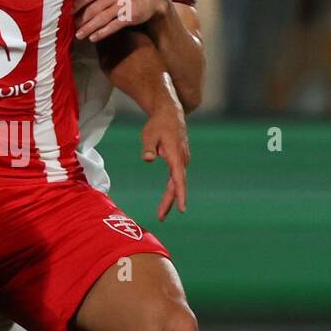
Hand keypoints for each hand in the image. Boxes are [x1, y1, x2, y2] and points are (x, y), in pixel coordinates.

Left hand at [74, 0, 167, 41]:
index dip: (77, 4)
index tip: (67, 12)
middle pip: (93, 9)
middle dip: (81, 19)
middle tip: (71, 28)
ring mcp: (122, 6)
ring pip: (101, 18)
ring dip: (89, 28)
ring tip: (79, 35)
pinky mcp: (129, 16)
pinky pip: (113, 26)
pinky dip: (102, 32)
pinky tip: (94, 38)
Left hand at [141, 99, 188, 220]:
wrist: (170, 113)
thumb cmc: (158, 124)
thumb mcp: (149, 134)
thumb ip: (148, 147)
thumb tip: (147, 158)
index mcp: (175, 156)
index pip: (178, 179)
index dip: (179, 195)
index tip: (181, 209)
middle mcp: (182, 159)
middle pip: (177, 184)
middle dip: (170, 202)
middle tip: (160, 217)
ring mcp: (183, 159)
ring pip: (178, 182)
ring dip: (171, 197)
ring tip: (162, 213)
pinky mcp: (180, 159)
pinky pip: (177, 177)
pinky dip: (173, 188)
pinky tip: (168, 198)